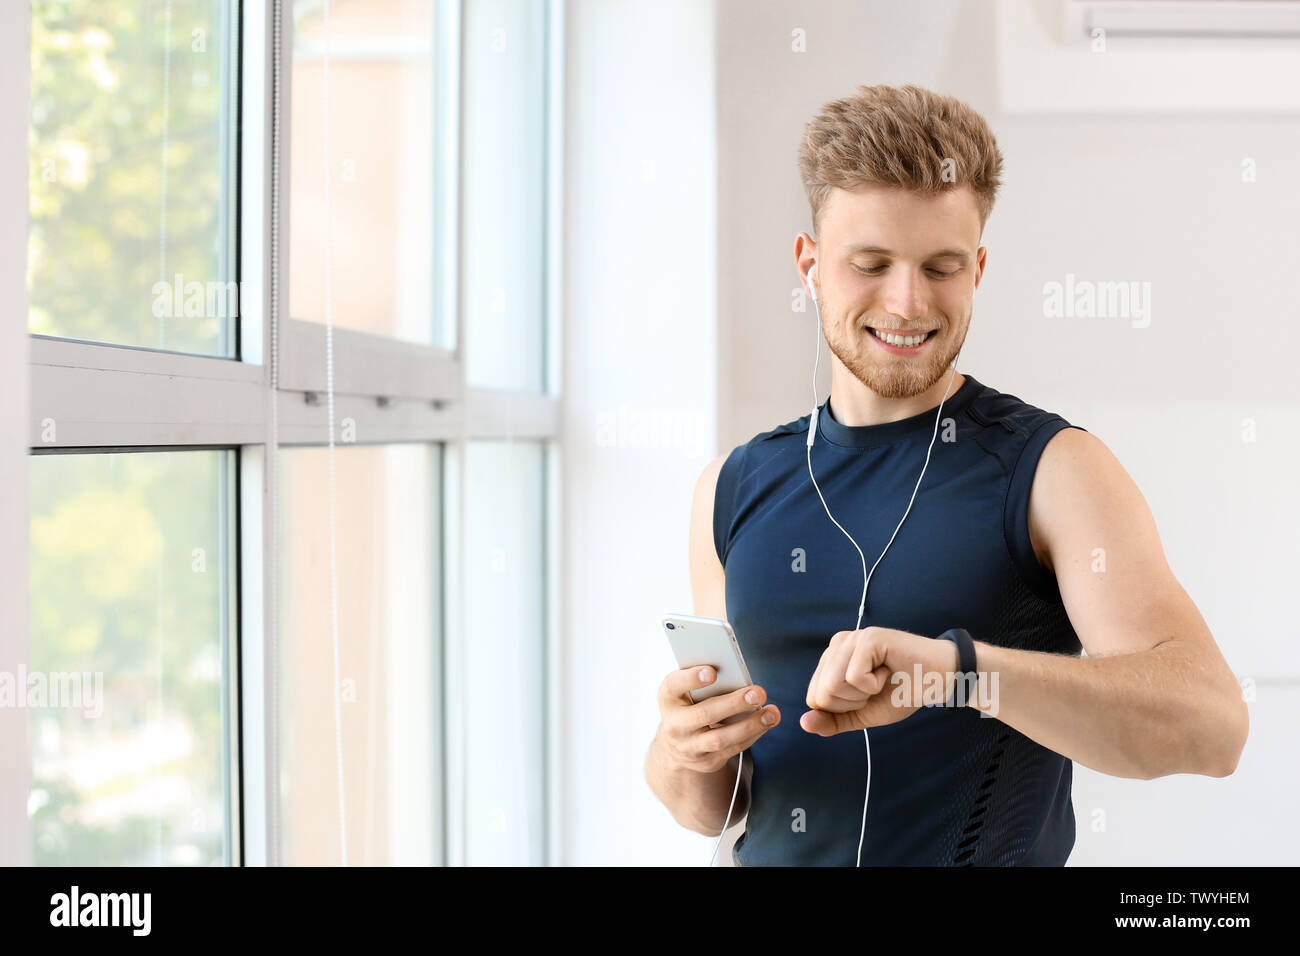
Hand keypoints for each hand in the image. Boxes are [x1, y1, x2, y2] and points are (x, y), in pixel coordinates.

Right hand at [655, 666, 780, 773]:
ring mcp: (689, 747)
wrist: (676, 744)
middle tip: (758, 692)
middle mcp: (674, 725)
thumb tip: (736, 674)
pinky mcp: (706, 761)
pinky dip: (752, 735)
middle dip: (734, 703)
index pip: (674, 686)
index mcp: (667, 699)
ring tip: (771, 713)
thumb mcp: (685, 691)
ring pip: (720, 738)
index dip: (691, 678)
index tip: (713, 671)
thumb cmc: (688, 705)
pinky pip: (733, 749)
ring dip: (750, 725)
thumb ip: (703, 680)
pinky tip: (767, 723)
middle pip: (705, 714)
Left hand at [801, 626, 960, 735]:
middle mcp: (837, 644)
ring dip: (863, 694)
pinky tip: (888, 670)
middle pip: (821, 694)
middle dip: (851, 703)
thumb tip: (804, 723)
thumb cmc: (901, 693)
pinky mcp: (868, 638)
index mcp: (831, 659)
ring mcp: (852, 638)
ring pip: (833, 686)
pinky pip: (854, 678)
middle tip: (876, 688)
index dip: (843, 709)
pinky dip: (875, 685)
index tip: (867, 696)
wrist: (939, 680)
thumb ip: (833, 720)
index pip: (814, 698)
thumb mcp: (862, 714)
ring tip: (882, 678)